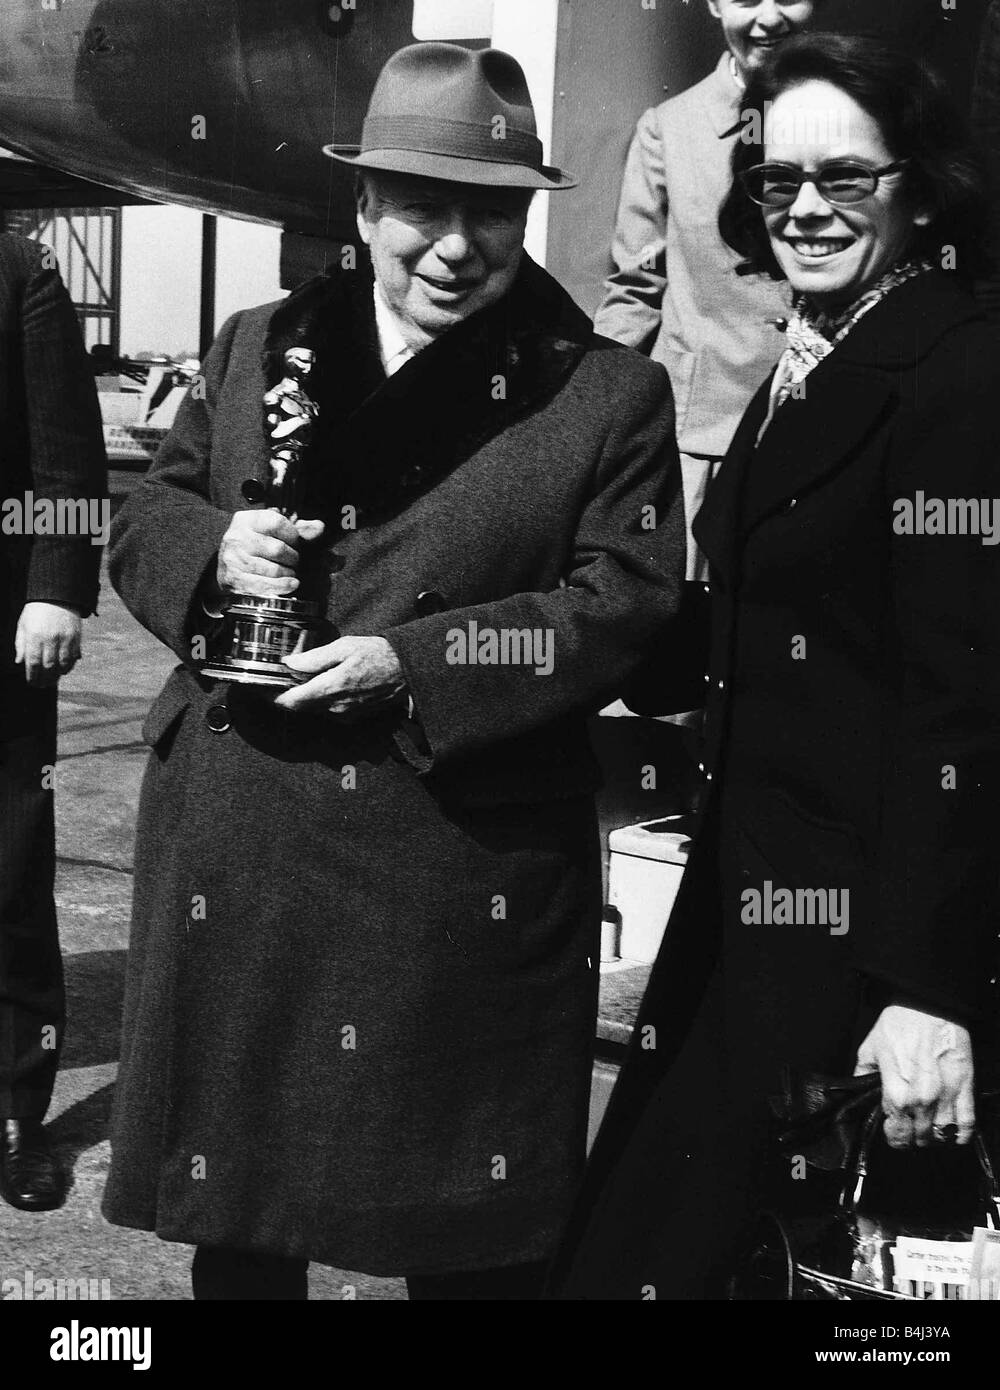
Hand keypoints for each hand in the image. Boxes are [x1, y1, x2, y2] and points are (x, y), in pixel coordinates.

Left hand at [14, 602, 82, 685]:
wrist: (57, 596)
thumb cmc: (36, 611)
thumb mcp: (23, 625)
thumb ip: (20, 644)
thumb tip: (19, 662)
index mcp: (34, 635)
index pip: (33, 662)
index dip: (32, 676)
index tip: (32, 683)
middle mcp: (50, 638)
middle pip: (48, 666)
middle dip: (44, 679)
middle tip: (41, 686)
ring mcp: (64, 638)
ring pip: (62, 664)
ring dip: (56, 676)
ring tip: (52, 681)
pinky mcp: (75, 637)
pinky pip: (73, 657)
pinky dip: (68, 667)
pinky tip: (63, 671)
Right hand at [216, 510, 324, 598]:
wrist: (226, 567)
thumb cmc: (255, 547)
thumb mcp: (272, 532)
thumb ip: (299, 528)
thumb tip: (319, 527)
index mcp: (246, 520)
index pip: (276, 522)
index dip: (293, 535)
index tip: (295, 542)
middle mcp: (237, 537)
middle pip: (278, 549)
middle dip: (293, 557)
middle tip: (294, 561)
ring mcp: (234, 559)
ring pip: (273, 569)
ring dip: (288, 573)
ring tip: (290, 572)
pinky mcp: (234, 579)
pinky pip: (264, 585)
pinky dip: (282, 586)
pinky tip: (290, 584)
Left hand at [274, 636, 404, 716]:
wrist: (408, 670)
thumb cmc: (378, 654)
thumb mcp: (344, 647)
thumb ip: (314, 658)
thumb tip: (289, 663)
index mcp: (330, 689)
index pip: (291, 702)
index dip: (271, 697)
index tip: (259, 689)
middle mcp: (335, 708)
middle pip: (299, 707)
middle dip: (286, 695)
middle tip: (275, 680)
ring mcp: (345, 715)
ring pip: (313, 709)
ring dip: (304, 696)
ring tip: (299, 678)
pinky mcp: (353, 716)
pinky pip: (328, 710)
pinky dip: (319, 699)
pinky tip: (322, 683)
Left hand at [854, 1004, 974, 1149]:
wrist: (927, 1005)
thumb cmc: (898, 1023)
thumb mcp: (870, 1048)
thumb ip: (863, 1075)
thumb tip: (861, 1092)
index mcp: (895, 1093)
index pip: (896, 1135)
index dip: (894, 1136)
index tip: (894, 1131)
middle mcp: (921, 1101)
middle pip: (920, 1139)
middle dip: (914, 1136)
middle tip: (911, 1126)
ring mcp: (946, 1096)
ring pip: (942, 1136)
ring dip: (935, 1135)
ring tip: (930, 1126)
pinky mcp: (965, 1088)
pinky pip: (967, 1124)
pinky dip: (961, 1134)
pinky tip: (953, 1131)